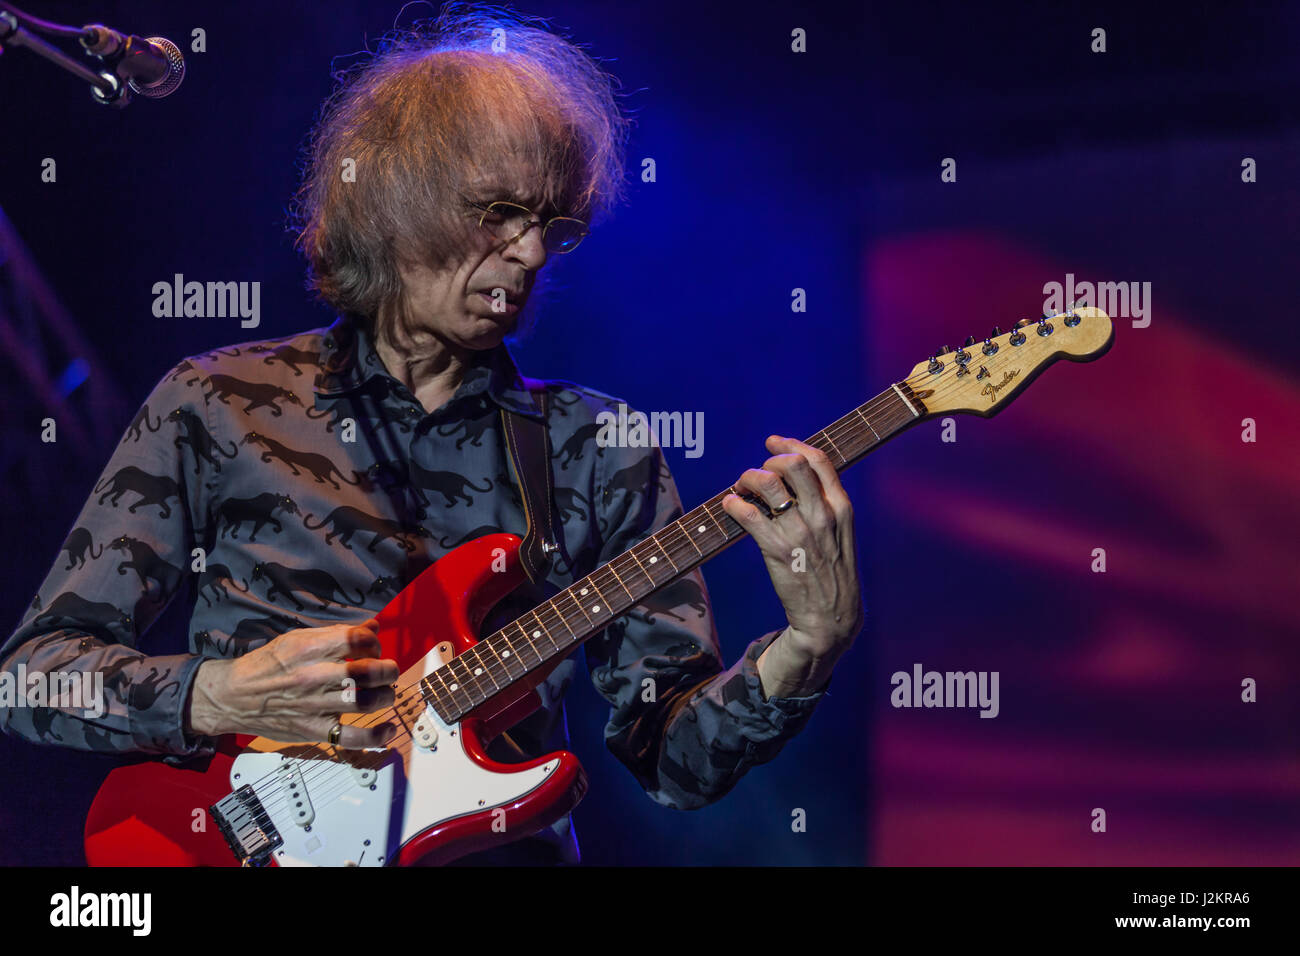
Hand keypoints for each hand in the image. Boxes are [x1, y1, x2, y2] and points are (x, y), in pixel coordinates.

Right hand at [187, 617, 398, 747]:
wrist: (232, 697)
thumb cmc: (266, 665)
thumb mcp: (296, 639)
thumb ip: (337, 634)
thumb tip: (373, 628)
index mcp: (309, 649)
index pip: (357, 639)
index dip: (374, 642)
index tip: (373, 648)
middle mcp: (314, 677)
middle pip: (368, 672)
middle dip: (387, 669)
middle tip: (387, 670)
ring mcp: (315, 706)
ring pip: (366, 702)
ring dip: (386, 696)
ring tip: (384, 692)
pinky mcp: (314, 731)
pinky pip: (353, 738)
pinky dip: (376, 736)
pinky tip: (388, 729)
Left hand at [722, 436, 862, 691]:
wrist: (830, 619)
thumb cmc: (833, 576)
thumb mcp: (842, 536)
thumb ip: (826, 507)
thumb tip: (797, 480)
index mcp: (841, 508)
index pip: (818, 460)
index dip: (791, 444)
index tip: (773, 441)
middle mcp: (822, 515)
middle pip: (792, 464)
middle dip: (768, 460)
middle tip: (757, 473)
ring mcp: (800, 532)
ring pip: (768, 483)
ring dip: (748, 479)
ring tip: (740, 489)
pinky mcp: (777, 549)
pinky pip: (749, 513)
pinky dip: (733, 504)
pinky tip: (729, 506)